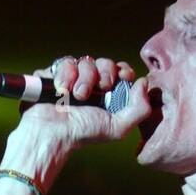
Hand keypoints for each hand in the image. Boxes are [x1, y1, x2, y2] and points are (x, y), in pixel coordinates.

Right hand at [12, 54, 152, 153]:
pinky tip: (62, 90)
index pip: (121, 71)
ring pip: (85, 61)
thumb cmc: (83, 133)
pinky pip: (65, 62)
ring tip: (76, 96)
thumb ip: (139, 109)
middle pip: (105, 62)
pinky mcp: (55, 74)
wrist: (51, 133)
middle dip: (103, 74)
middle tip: (97, 91)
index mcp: (108, 95)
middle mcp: (92, 85)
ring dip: (83, 78)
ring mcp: (73, 78)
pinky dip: (65, 74)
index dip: (123, 71)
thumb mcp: (117, 128)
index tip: (122, 79)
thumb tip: (144, 82)